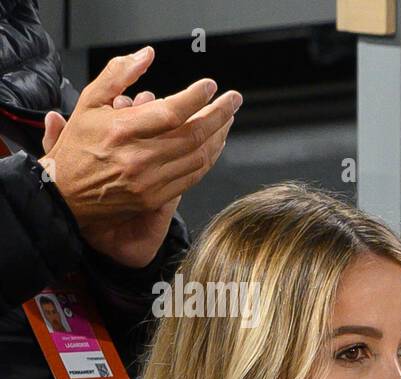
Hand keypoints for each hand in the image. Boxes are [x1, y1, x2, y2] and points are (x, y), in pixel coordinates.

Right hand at [37, 46, 240, 267]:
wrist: (65, 194)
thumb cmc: (78, 146)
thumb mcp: (88, 103)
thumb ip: (117, 75)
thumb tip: (146, 56)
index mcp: (121, 130)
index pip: (172, 112)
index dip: (196, 98)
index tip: (210, 86)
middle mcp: (138, 157)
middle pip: (193, 135)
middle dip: (219, 114)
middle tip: (233, 99)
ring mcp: (149, 181)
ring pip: (198, 157)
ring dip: (218, 136)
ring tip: (227, 118)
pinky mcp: (156, 198)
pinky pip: (193, 176)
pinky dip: (209, 158)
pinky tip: (215, 144)